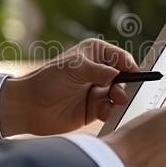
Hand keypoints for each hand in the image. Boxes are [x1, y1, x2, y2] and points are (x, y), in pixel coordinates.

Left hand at [0, 38, 138, 135]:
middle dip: (126, 85)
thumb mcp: (75, 69)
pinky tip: (103, 112)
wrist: (29, 106)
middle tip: (120, 94)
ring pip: (119, 94)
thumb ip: (99, 71)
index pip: (121, 58)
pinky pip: (110, 109)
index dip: (130, 67)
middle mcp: (99, 71)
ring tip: (113, 102)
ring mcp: (97, 90)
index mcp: (96, 53)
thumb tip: (119, 76)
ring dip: (118, 99)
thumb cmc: (48, 80)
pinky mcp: (94, 108)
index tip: (135, 76)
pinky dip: (110, 111)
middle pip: (124, 77)